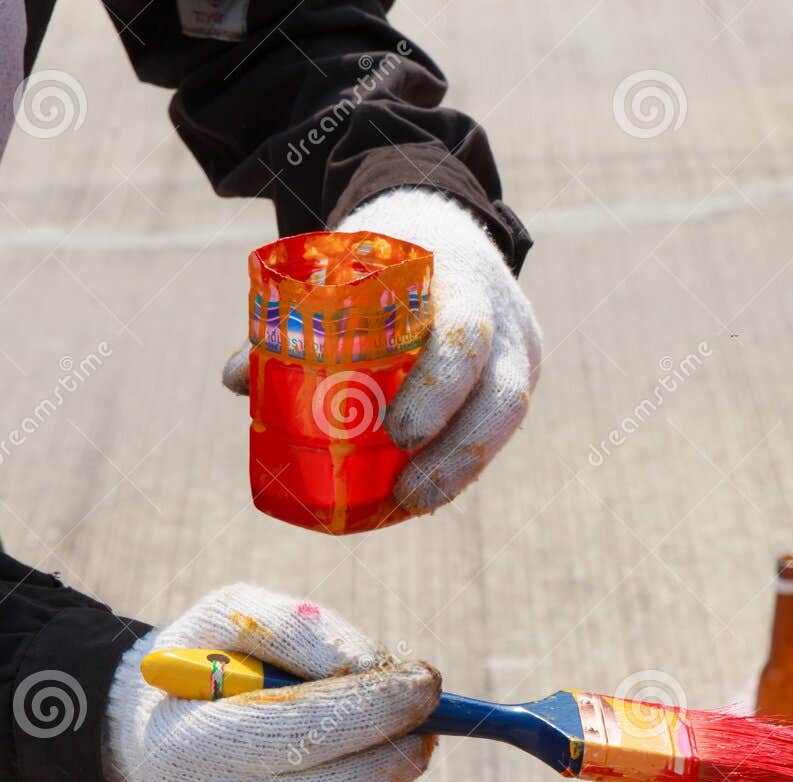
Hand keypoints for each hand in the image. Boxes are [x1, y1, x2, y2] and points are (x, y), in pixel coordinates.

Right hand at [105, 585, 441, 781]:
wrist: (160, 737)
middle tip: (430, 707)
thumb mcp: (230, 619)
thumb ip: (297, 630)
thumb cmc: (206, 665)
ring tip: (389, 723)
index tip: (425, 679)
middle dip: (401, 745)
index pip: (302, 733)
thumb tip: (372, 666)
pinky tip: (365, 755)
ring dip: (399, 765)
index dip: (376, 706)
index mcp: (192, 746)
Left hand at [224, 188, 540, 514]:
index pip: (465, 337)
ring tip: (413, 502)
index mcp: (461, 281)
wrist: (449, 234)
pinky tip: (429, 491)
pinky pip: (497, 428)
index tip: (399, 434)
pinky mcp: (518, 378)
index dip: (438, 390)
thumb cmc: (389, 260)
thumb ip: (300, 318)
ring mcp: (520, 352)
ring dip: (461, 469)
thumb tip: (238, 380)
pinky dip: (462, 464)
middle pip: (502, 395)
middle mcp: (506, 321)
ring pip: (506, 420)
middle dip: (459, 452)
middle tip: (406, 493)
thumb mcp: (353, 268)